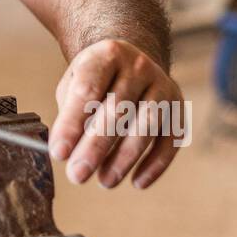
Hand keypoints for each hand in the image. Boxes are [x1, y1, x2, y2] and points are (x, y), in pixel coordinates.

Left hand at [49, 39, 186, 188]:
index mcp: (107, 55)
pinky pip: (171, 139)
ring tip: (105, 181)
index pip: (87, 90)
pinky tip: (137, 182)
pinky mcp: (177, 106)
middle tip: (77, 174)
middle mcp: (138, 66)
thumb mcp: (75, 82)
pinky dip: (156, 164)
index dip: (71, 124)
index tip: (59, 153)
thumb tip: (65, 151)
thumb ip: (70, 113)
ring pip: (146, 125)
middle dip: (95, 147)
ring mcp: (161, 85)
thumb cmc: (97, 78)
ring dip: (125, 158)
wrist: (131, 60)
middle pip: (117, 110)